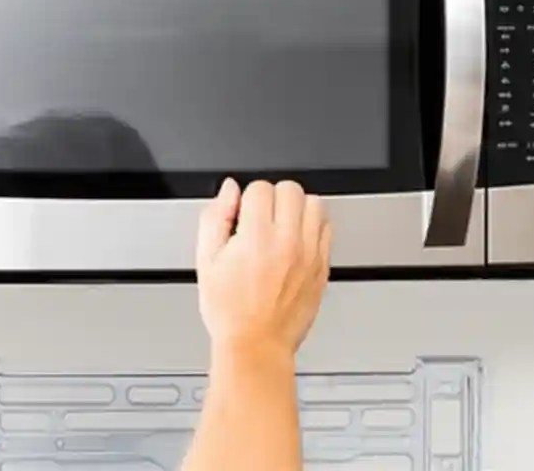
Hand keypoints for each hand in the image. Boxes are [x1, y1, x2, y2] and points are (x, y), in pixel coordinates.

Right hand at [196, 180, 331, 361]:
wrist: (256, 345)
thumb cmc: (230, 311)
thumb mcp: (206, 261)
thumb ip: (214, 218)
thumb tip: (228, 190)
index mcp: (256, 238)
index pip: (260, 188)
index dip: (247, 198)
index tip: (242, 215)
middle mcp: (287, 242)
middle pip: (290, 189)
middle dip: (273, 197)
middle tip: (262, 218)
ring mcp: (309, 254)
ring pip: (315, 203)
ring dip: (297, 208)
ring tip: (282, 225)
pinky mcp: (322, 266)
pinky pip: (327, 229)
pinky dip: (313, 228)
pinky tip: (297, 240)